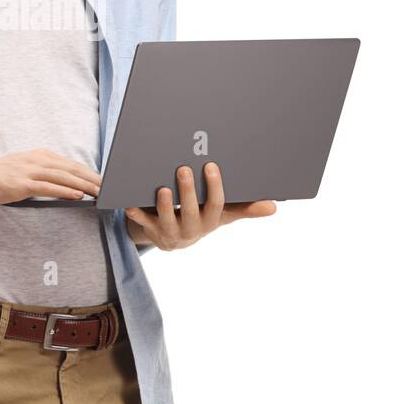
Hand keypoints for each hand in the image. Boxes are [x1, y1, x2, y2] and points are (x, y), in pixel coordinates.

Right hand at [0, 147, 101, 205]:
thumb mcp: (21, 169)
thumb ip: (40, 174)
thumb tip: (61, 185)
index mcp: (38, 155)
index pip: (69, 164)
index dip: (88, 172)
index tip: (103, 180)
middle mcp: (36, 160)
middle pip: (71, 168)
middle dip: (92, 178)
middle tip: (108, 186)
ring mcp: (29, 171)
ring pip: (63, 177)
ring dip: (84, 185)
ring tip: (99, 192)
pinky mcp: (21, 184)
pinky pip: (48, 187)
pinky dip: (65, 191)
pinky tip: (77, 196)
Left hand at [124, 161, 275, 249]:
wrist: (173, 237)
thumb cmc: (202, 216)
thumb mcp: (223, 214)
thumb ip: (245, 208)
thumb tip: (274, 206)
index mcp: (211, 221)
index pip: (216, 205)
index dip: (214, 186)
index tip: (210, 165)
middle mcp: (192, 229)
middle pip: (191, 211)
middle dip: (187, 191)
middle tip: (182, 169)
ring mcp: (170, 232)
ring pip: (167, 219)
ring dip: (164, 205)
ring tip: (162, 188)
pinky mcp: (151, 231)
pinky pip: (142, 223)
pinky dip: (136, 214)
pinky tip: (129, 203)